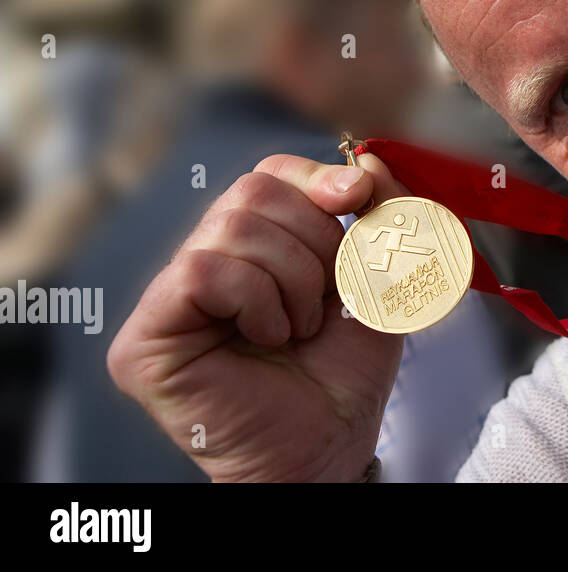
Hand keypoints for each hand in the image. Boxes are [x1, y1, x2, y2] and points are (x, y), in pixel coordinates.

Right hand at [108, 152, 408, 481]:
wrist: (333, 446)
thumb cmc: (346, 372)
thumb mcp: (381, 279)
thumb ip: (382, 216)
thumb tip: (363, 161)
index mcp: (252, 246)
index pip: (270, 174)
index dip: (316, 179)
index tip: (359, 196)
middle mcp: (203, 263)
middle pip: (252, 190)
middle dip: (315, 240)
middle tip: (326, 300)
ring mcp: (168, 300)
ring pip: (231, 227)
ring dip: (293, 280)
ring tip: (298, 329)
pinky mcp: (144, 339)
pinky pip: (202, 271)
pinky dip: (257, 299)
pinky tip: (271, 336)